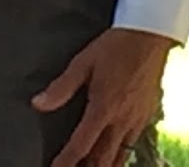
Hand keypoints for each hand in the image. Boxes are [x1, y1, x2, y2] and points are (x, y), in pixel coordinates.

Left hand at [33, 28, 171, 166]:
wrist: (150, 35)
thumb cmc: (115, 46)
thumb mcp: (83, 62)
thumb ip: (61, 87)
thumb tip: (38, 103)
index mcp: (103, 108)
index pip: (81, 146)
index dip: (66, 162)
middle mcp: (121, 120)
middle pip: (103, 160)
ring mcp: (137, 120)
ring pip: (121, 157)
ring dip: (105, 166)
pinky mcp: (147, 115)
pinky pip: (133, 144)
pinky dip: (121, 154)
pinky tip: (114, 152)